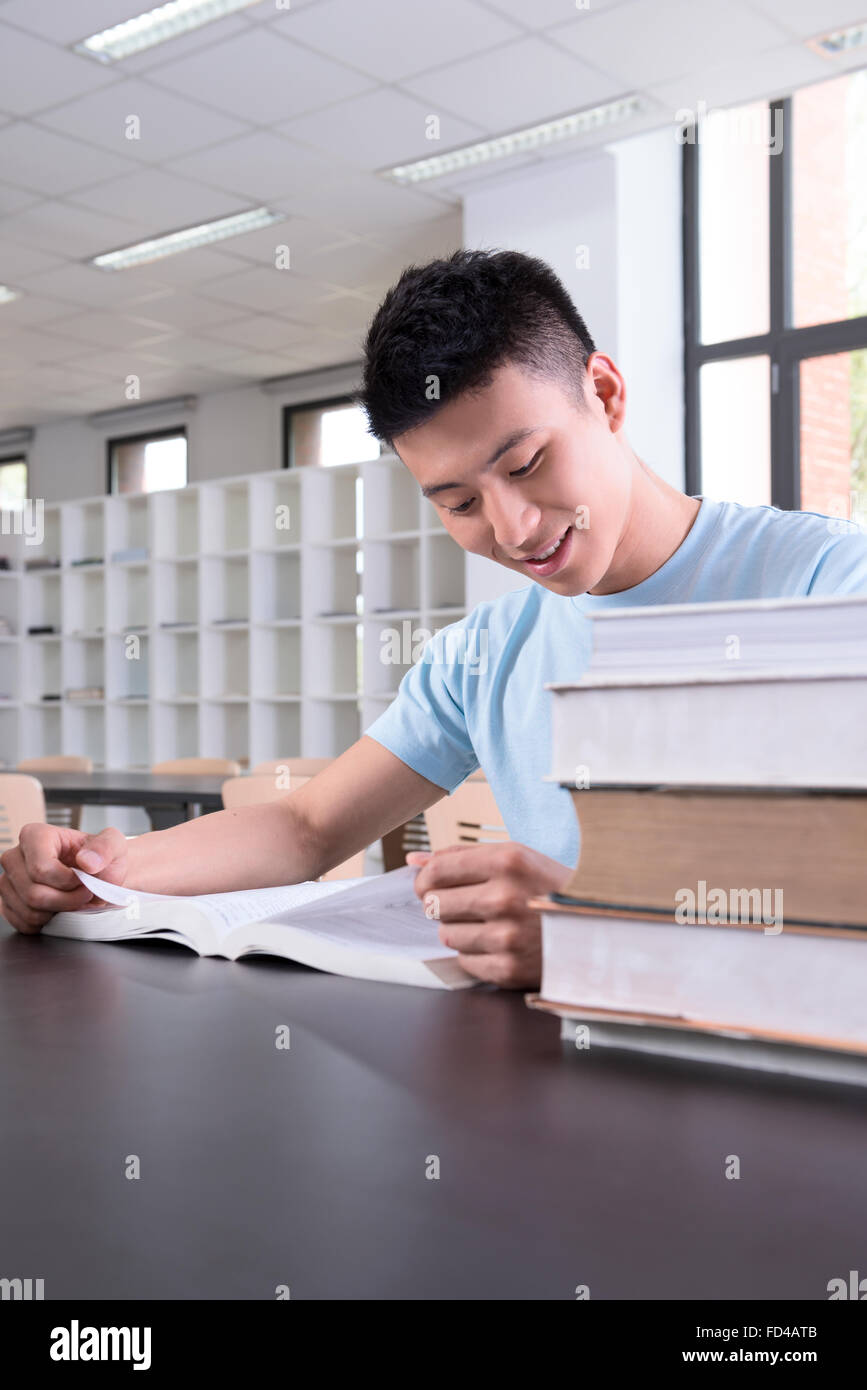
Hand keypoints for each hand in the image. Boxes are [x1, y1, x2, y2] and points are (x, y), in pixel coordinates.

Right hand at [0, 824, 128, 934]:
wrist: (102, 878)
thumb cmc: (103, 860)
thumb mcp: (114, 846)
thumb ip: (105, 848)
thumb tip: (87, 860)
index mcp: (36, 836)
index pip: (40, 868)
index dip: (66, 882)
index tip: (83, 880)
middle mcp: (17, 857)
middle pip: (33, 892)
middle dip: (65, 900)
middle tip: (84, 894)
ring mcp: (10, 881)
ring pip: (28, 910)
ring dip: (57, 912)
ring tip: (72, 901)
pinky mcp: (9, 903)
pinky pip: (22, 923)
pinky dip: (45, 923)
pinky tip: (58, 910)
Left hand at [406, 841, 571, 988]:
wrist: (597, 929)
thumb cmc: (550, 889)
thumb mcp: (515, 858)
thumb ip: (462, 856)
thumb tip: (413, 859)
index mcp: (507, 861)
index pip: (435, 871)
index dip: (425, 879)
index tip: (430, 883)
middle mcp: (505, 898)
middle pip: (434, 904)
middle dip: (443, 905)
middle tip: (466, 904)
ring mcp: (507, 937)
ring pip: (446, 935)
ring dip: (460, 930)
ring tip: (488, 924)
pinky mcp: (509, 969)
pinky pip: (464, 961)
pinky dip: (476, 954)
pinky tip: (499, 944)